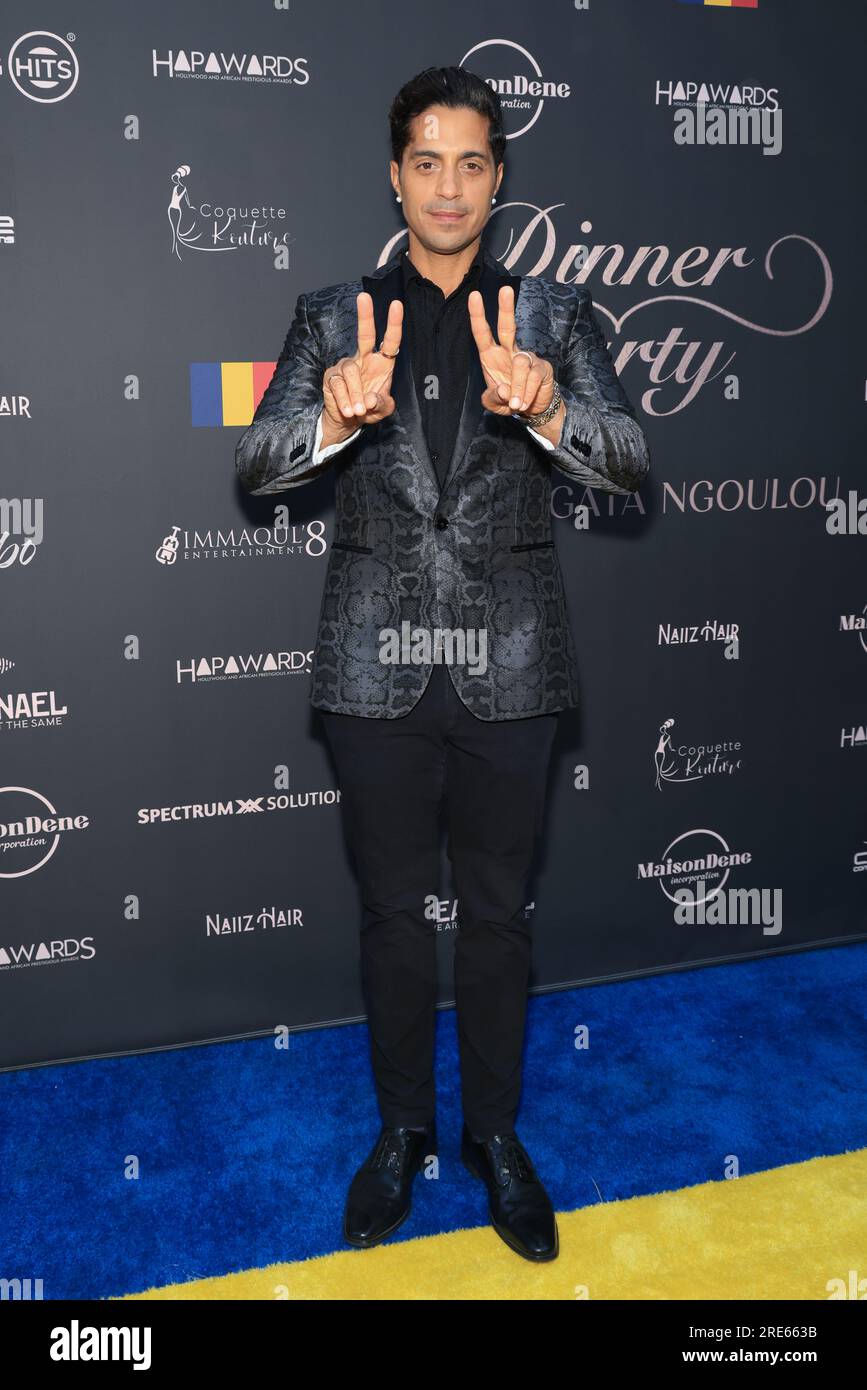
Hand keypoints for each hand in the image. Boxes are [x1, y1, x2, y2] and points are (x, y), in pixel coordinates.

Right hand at [321, 292, 402, 436]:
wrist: (348, 420)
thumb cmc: (369, 408)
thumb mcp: (382, 410)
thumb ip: (382, 404)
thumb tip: (370, 398)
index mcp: (382, 363)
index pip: (390, 341)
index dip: (394, 324)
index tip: (396, 305)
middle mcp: (364, 359)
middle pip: (365, 334)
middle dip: (366, 315)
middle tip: (364, 296)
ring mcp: (346, 366)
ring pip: (351, 372)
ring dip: (355, 393)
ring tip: (358, 410)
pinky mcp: (332, 376)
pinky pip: (338, 385)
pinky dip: (344, 400)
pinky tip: (348, 410)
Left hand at [468, 285, 555, 416]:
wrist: (532, 410)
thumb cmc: (508, 400)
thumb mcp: (494, 404)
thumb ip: (492, 399)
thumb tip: (502, 389)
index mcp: (492, 356)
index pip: (483, 333)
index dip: (478, 315)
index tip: (474, 295)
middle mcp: (509, 352)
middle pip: (507, 327)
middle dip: (505, 308)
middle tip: (505, 289)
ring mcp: (527, 358)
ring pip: (520, 364)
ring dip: (517, 387)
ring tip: (516, 404)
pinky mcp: (542, 367)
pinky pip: (533, 377)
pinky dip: (527, 393)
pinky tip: (524, 403)